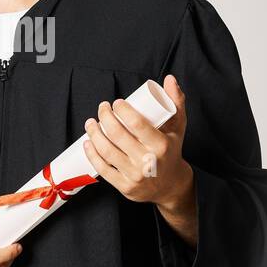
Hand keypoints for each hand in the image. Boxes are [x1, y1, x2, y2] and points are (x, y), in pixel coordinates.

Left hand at [82, 75, 195, 224]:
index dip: (121, 110)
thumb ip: (175, 101)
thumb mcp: (178, 126)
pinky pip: (103, 169)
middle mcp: (148, 162)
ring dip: (94, 134)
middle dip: (104, 117)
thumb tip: (169, 79)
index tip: (116, 103)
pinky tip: (88, 142)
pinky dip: (92, 154)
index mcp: (161, 145)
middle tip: (102, 108)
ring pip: (107, 151)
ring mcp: (135, 176)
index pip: (136, 123)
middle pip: (117, 135)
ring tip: (90, 122)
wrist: (171, 185)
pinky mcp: (125, 187)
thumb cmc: (172, 150)